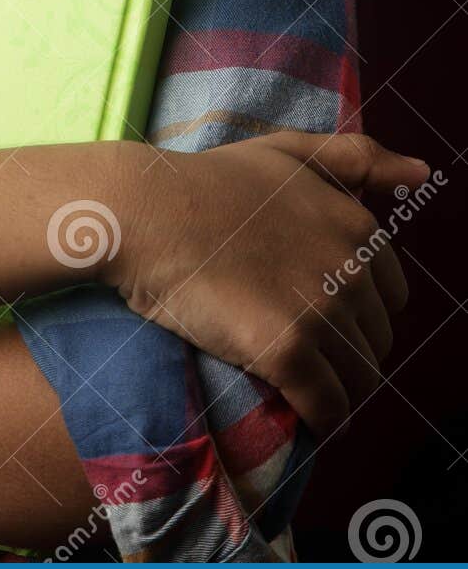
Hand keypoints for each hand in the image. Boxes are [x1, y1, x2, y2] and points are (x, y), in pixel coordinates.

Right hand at [103, 131, 423, 438]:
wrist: (146, 212)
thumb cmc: (209, 181)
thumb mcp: (288, 150)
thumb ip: (357, 157)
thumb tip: (422, 171)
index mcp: (355, 226)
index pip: (391, 298)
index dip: (356, 312)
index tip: (316, 314)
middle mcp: (349, 269)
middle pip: (376, 342)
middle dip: (346, 351)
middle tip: (298, 348)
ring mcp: (320, 311)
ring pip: (358, 380)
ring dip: (335, 389)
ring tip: (296, 384)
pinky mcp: (287, 351)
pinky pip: (328, 407)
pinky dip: (320, 417)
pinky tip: (298, 412)